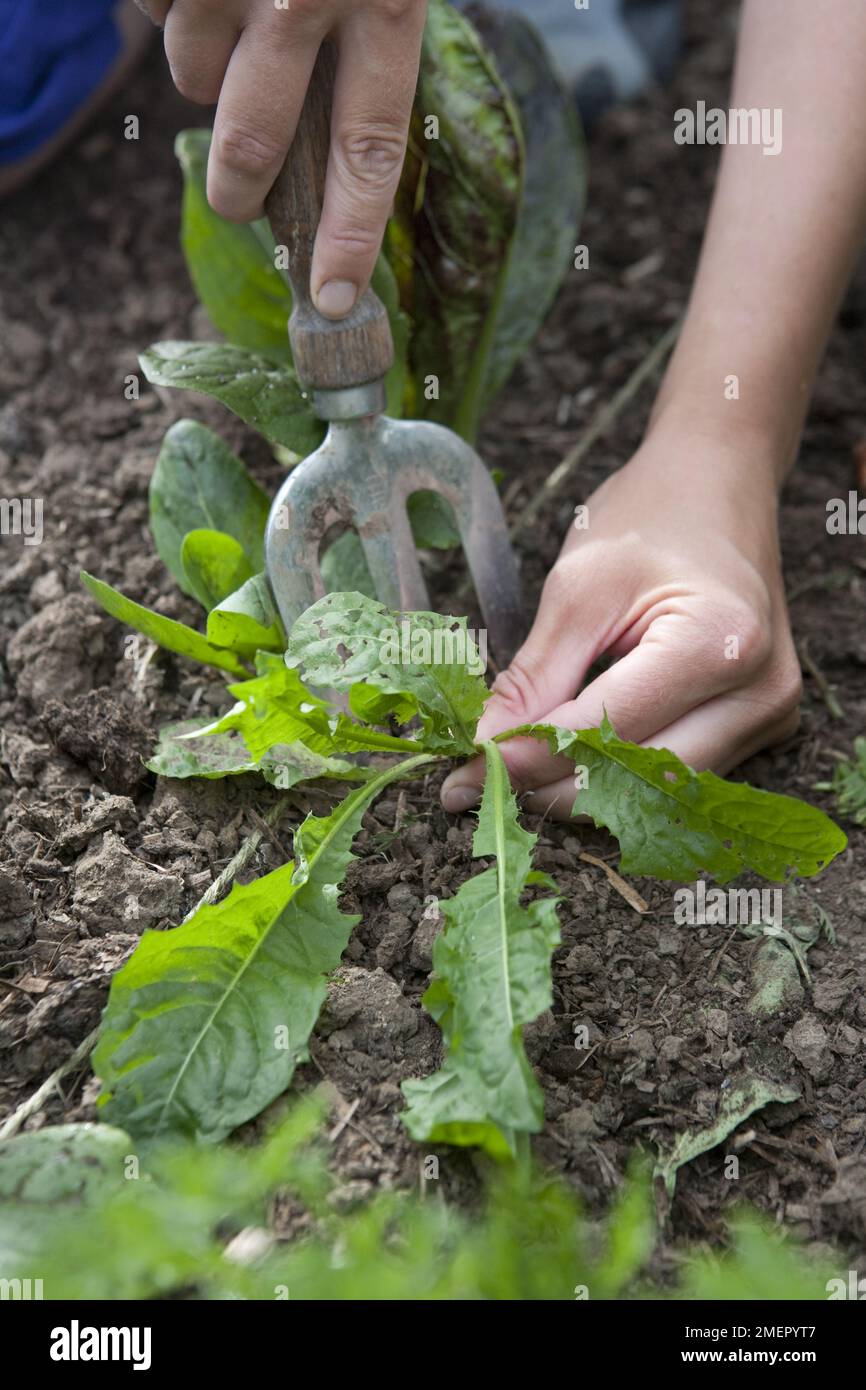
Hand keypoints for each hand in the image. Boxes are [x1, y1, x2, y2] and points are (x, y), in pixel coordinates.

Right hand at [135, 0, 425, 317]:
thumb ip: (361, 50)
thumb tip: (315, 161)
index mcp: (387, 6)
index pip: (369, 154)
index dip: (350, 238)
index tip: (333, 300)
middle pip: (255, 145)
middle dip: (239, 189)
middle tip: (239, 198)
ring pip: (195, 79)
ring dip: (207, 71)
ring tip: (236, 21)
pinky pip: (155, 18)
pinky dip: (172, 10)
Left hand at [441, 424, 802, 817]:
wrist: (718, 483)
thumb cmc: (650, 517)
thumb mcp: (577, 586)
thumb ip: (534, 678)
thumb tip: (488, 750)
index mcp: (718, 643)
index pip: (607, 731)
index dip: (529, 758)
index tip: (463, 775)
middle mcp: (758, 692)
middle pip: (639, 780)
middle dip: (554, 787)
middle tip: (480, 783)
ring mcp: (767, 715)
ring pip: (659, 792)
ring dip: (583, 790)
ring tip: (516, 770)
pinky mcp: (759, 726)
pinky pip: (678, 774)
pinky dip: (617, 775)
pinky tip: (567, 758)